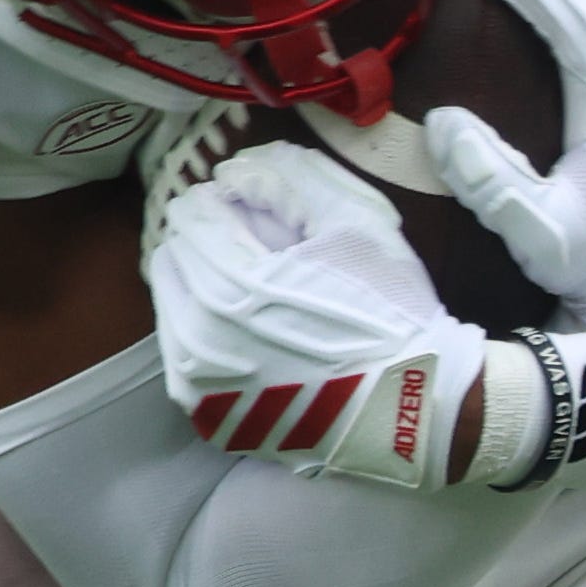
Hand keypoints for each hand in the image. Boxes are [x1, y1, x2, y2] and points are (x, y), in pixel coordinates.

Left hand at [148, 142, 489, 487]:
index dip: (227, 202)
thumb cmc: (389, 310)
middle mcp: (200, 336)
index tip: (261, 214)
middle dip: (209, 245)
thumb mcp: (358, 220)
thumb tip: (233, 170)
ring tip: (262, 301)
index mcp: (234, 281)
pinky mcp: (206, 416)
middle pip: (173, 256)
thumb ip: (291, 176)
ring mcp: (199, 383)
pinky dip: (210, 339)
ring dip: (204, 289)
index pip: (190, 213)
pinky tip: (257, 342)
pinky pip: (184, 356)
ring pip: (173, 305)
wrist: (412, 403)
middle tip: (263, 258)